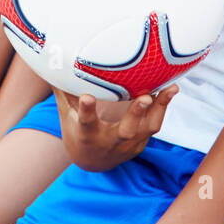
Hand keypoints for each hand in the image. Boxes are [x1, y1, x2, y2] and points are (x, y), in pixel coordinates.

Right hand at [58, 85, 178, 171]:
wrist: (92, 162)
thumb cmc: (77, 131)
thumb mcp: (67, 114)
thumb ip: (64, 90)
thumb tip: (51, 61)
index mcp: (88, 135)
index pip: (86, 123)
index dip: (87, 111)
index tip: (87, 97)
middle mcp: (110, 141)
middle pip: (125, 131)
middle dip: (135, 115)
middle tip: (144, 97)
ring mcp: (129, 144)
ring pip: (148, 128)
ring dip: (160, 107)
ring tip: (171, 88)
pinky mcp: (142, 142)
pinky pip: (154, 123)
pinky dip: (163, 107)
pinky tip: (170, 89)